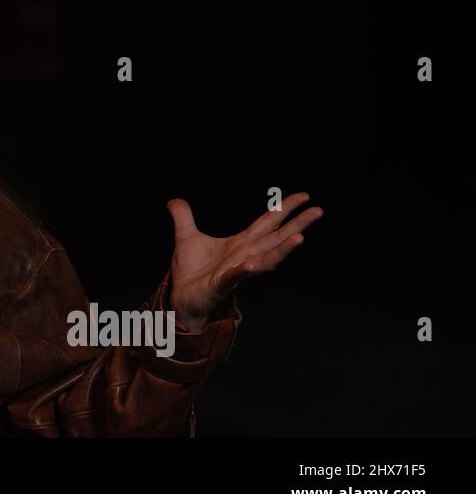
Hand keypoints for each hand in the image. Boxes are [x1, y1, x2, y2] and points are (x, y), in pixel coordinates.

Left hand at [166, 193, 322, 331]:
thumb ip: (183, 217)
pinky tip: (249, 265)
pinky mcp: (221, 284)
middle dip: (297, 224)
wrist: (181, 297)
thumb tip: (175, 200)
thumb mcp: (185, 237)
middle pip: (276, 237)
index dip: (285, 208)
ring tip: (300, 237)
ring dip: (283, 249)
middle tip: (319, 210)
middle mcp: (245, 256)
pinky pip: (234, 277)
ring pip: (266, 259)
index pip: (268, 222)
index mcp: (241, 243)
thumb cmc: (191, 271)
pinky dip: (242, 271)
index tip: (305, 196)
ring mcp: (236, 271)